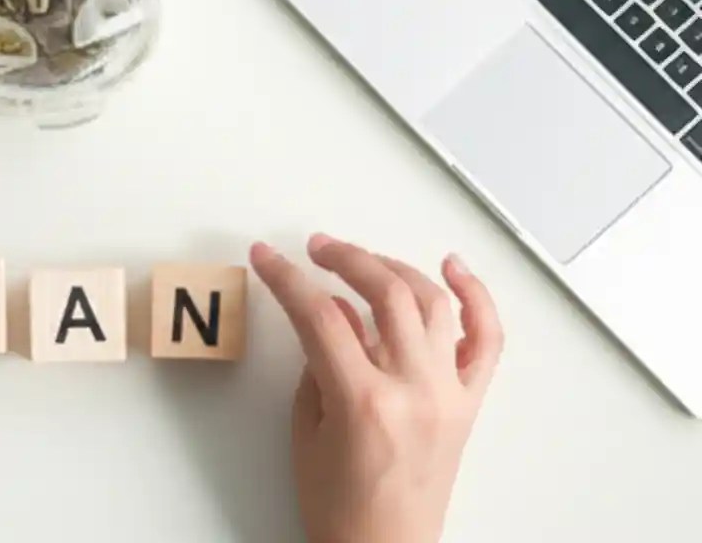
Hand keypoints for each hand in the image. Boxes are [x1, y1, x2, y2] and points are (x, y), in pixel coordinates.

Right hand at [251, 234, 502, 542]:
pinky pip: (486, 339)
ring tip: (364, 258)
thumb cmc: (340, 507)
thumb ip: (316, 364)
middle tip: (316, 248)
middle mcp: (414, 391)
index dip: (287, 279)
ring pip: (433, 303)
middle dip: (345, 258)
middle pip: (384, 294)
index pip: (321, 316)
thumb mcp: (307, 431)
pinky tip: (453, 267)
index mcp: (364, 403)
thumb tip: (326, 311)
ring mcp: (448, 394)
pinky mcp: (469, 403)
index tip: (268, 257)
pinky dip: (476, 297)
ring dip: (395, 267)